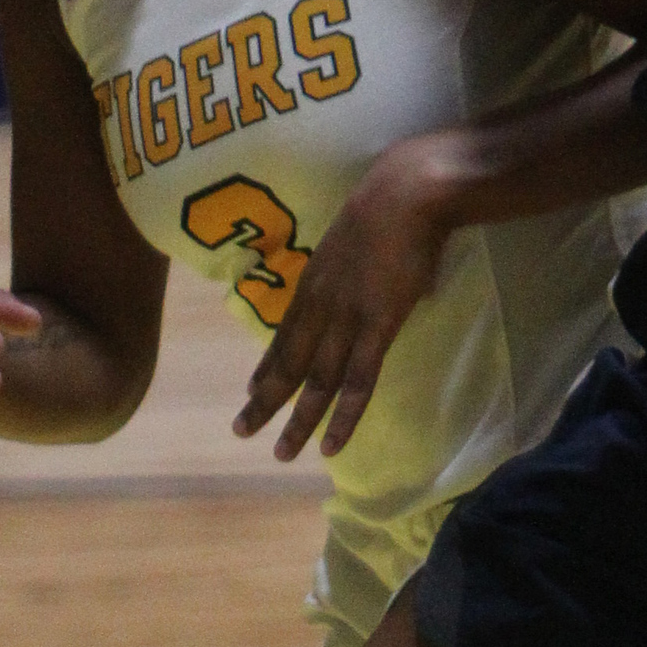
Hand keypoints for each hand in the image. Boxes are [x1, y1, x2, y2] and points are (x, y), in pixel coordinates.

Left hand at [232, 140, 453, 461]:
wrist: (406, 191)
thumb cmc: (389, 202)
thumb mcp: (355, 235)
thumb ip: (359, 264)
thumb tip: (380, 274)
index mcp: (314, 281)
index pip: (284, 333)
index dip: (267, 364)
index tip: (251, 388)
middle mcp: (320, 306)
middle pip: (288, 363)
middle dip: (264, 400)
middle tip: (241, 431)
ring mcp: (346, 319)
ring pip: (316, 382)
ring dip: (298, 421)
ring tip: (281, 454)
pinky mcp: (377, 328)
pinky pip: (357, 383)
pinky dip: (342, 418)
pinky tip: (330, 446)